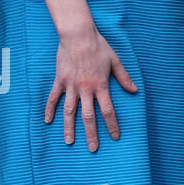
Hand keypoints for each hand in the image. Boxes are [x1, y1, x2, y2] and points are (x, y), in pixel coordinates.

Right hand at [44, 27, 137, 151]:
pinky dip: (50, 110)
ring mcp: (71, 86)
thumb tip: (135, 90)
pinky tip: (48, 122)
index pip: (108, 111)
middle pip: (88, 117)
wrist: (78, 36)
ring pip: (69, 111)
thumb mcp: (115, 61)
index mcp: (100, 85)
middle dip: (91, 134)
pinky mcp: (59, 81)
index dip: (112, 125)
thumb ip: (124, 77)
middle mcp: (85, 89)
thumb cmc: (99, 47)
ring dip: (69, 128)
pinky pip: (53, 99)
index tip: (115, 137)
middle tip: (93, 149)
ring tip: (69, 142)